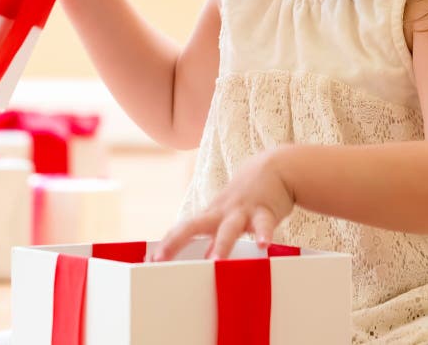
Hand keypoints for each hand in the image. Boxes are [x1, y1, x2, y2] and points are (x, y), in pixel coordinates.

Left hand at [153, 147, 294, 261]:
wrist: (276, 165)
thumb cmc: (249, 194)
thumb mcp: (228, 212)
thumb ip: (216, 234)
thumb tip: (205, 259)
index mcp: (212, 214)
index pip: (182, 228)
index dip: (166, 243)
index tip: (150, 260)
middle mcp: (222, 212)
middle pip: (194, 226)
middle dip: (176, 242)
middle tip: (160, 260)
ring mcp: (242, 210)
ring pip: (229, 228)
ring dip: (221, 244)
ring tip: (215, 261)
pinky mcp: (265, 210)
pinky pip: (264, 223)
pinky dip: (264, 233)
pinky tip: (264, 245)